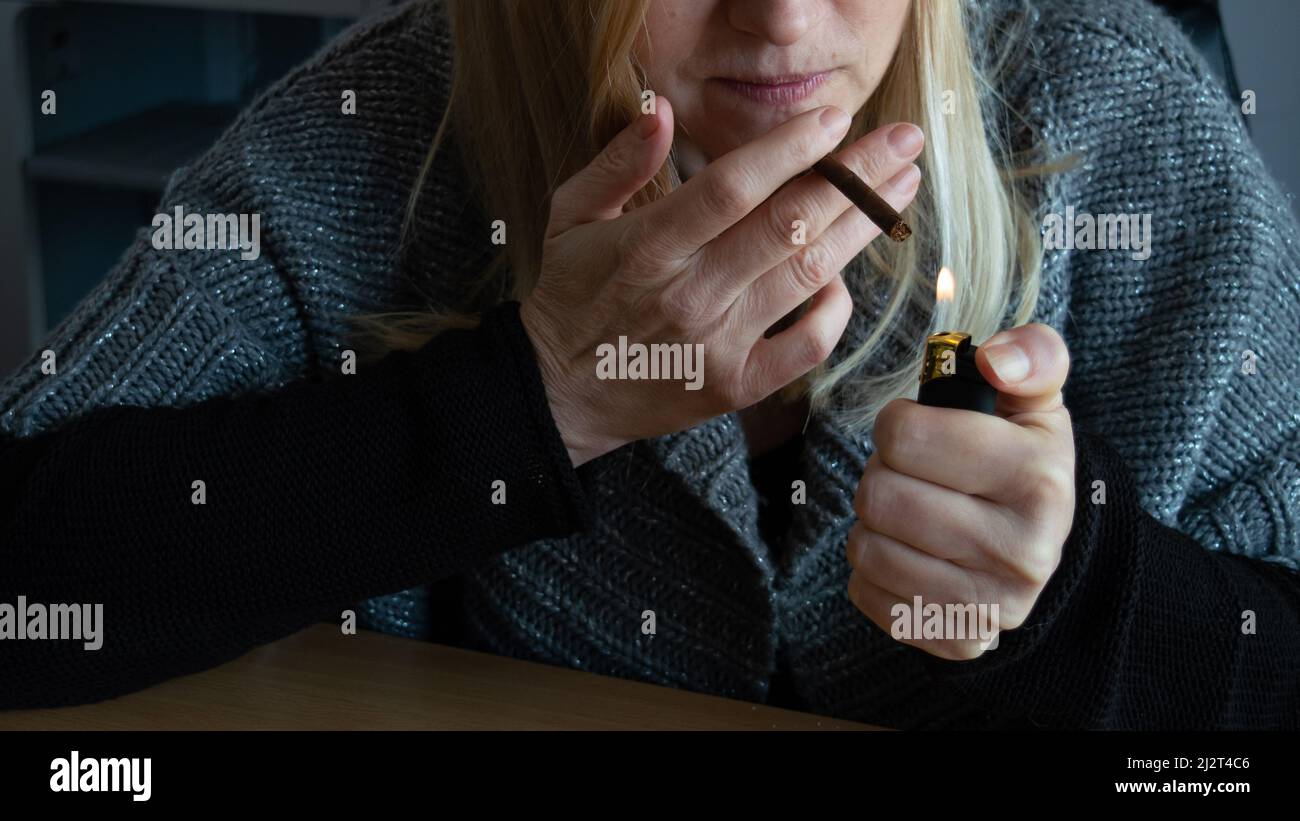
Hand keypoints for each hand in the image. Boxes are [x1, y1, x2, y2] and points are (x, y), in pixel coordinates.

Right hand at [520, 96, 924, 464]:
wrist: (559, 394)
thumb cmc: (571, 296)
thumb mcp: (570, 216)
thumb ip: (618, 162)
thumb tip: (663, 110)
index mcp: (649, 247)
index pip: (732, 187)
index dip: (790, 148)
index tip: (836, 118)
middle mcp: (691, 294)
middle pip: (790, 225)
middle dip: (855, 176)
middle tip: (903, 140)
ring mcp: (718, 345)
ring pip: (809, 275)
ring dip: (863, 227)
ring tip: (902, 187)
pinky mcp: (737, 385)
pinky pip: (808, 346)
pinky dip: (836, 308)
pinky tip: (843, 276)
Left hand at [846, 323, 1075, 658]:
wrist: (1043, 548)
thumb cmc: (1021, 459)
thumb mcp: (1035, 401)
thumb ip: (1030, 356)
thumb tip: (996, 357)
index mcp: (1039, 478)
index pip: (904, 435)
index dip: (898, 423)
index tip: (920, 430)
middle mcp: (1022, 550)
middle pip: (879, 495)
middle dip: (881, 474)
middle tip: (909, 474)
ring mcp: (991, 604)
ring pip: (866, 548)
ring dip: (872, 522)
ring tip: (906, 510)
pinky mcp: (958, 639)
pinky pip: (865, 594)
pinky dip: (871, 569)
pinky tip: (906, 552)